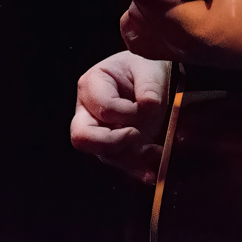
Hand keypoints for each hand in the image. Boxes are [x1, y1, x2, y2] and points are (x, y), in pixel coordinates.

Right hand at [70, 51, 170, 183]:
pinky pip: (120, 165)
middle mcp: (88, 113)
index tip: (149, 106)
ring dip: (132, 158)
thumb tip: (148, 106)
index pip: (103, 109)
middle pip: (83, 138)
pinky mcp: (115, 149)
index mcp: (91, 86)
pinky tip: (151, 174)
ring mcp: (100, 134)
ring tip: (157, 151)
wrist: (152, 80)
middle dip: (113, 142)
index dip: (127, 113)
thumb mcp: (148, 68)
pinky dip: (136, 171)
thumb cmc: (144, 68)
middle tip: (138, 135)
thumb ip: (148, 86)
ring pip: (104, 156)